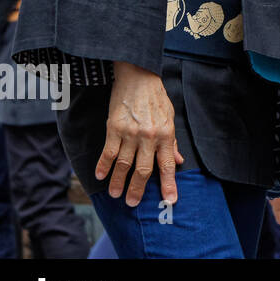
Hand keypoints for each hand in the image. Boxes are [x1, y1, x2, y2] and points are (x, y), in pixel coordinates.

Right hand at [96, 62, 183, 206]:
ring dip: (119, 182)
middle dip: (138, 189)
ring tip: (116, 195)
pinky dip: (103, 166)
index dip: (169, 184)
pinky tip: (100, 177)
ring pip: (124, 164)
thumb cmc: (156, 98)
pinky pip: (108, 152)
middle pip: (143, 169)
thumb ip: (172, 142)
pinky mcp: (114, 128)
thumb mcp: (170, 118)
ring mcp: (131, 133)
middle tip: (132, 203)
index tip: (170, 200)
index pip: (167, 165)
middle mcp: (149, 136)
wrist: (139, 77)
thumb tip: (179, 161)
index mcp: (165, 135)